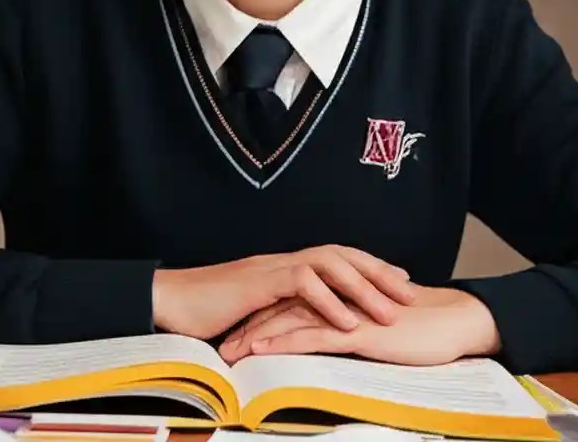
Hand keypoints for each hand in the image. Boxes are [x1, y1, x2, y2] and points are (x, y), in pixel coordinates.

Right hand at [151, 245, 416, 341]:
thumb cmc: (201, 309)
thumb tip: (298, 322)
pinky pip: (300, 285)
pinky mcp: (257, 283)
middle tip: (411, 292)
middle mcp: (280, 261)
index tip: (399, 280)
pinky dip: (328, 303)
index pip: (334, 259)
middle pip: (341, 255)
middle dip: (379, 273)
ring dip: (362, 288)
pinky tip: (347, 322)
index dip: (368, 267)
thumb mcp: (249, 309)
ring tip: (389, 311)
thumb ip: (275, 309)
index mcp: (280, 266)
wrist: (167, 300)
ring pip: (327, 265)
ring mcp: (269, 268)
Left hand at [218, 285, 501, 364]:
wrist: (456, 322)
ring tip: (229, 352)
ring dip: (255, 336)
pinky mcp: (356, 329)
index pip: (287, 304)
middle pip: (278, 309)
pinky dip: (284, 341)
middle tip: (217, 344)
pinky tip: (262, 348)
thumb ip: (350, 330)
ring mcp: (344, 312)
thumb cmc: (420, 329)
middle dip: (245, 327)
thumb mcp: (375, 330)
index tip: (231, 333)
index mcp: (336, 297)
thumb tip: (329, 344)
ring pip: (288, 321)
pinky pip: (313, 334)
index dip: (257, 318)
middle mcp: (334, 299)